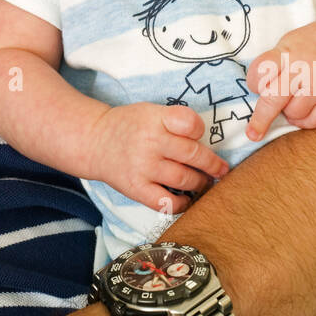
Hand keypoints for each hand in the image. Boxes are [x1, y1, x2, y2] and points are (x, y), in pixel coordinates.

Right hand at [87, 102, 228, 212]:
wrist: (94, 141)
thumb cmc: (129, 125)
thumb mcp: (150, 111)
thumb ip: (176, 121)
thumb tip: (208, 143)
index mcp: (154, 118)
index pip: (189, 123)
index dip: (201, 130)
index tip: (201, 136)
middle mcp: (150, 142)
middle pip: (193, 155)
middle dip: (213, 165)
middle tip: (221, 170)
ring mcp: (143, 167)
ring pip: (185, 179)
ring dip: (201, 183)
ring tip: (205, 183)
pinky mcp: (136, 189)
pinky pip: (167, 203)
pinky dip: (182, 204)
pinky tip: (187, 199)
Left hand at [245, 22, 315, 141]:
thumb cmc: (313, 42)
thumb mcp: (288, 43)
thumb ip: (274, 65)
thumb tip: (259, 92)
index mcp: (286, 53)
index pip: (259, 74)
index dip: (253, 84)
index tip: (256, 88)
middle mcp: (303, 69)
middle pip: (273, 99)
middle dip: (260, 120)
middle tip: (253, 133)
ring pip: (293, 113)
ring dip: (288, 112)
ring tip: (295, 100)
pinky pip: (313, 121)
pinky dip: (304, 121)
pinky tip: (304, 112)